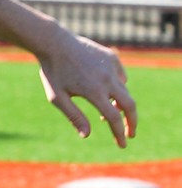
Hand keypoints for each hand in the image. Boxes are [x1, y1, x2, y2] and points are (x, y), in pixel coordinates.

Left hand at [38, 29, 136, 147]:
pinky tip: (106, 92)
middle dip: (132, 122)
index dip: (119, 133)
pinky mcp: (112, 57)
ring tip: (108, 113)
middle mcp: (107, 79)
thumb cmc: (53, 72)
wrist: (55, 42)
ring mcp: (111, 66)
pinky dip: (118, 87)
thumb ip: (74, 116)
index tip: (122, 145)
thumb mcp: (57, 97)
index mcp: (94, 91)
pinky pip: (121, 77)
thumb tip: (87, 135)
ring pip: (125, 91)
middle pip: (130, 105)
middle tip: (129, 133)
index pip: (114, 118)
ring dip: (121, 105)